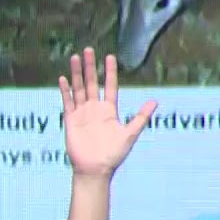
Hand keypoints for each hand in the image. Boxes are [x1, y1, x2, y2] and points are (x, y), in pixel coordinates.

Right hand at [59, 47, 156, 181]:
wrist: (95, 169)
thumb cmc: (113, 155)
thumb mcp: (130, 134)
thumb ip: (141, 117)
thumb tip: (155, 101)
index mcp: (109, 110)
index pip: (110, 86)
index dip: (110, 71)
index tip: (109, 56)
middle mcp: (95, 109)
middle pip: (92, 83)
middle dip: (90, 66)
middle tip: (88, 50)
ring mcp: (82, 113)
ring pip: (79, 88)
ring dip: (77, 73)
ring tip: (75, 58)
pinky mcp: (71, 120)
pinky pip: (67, 102)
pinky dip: (65, 90)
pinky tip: (63, 78)